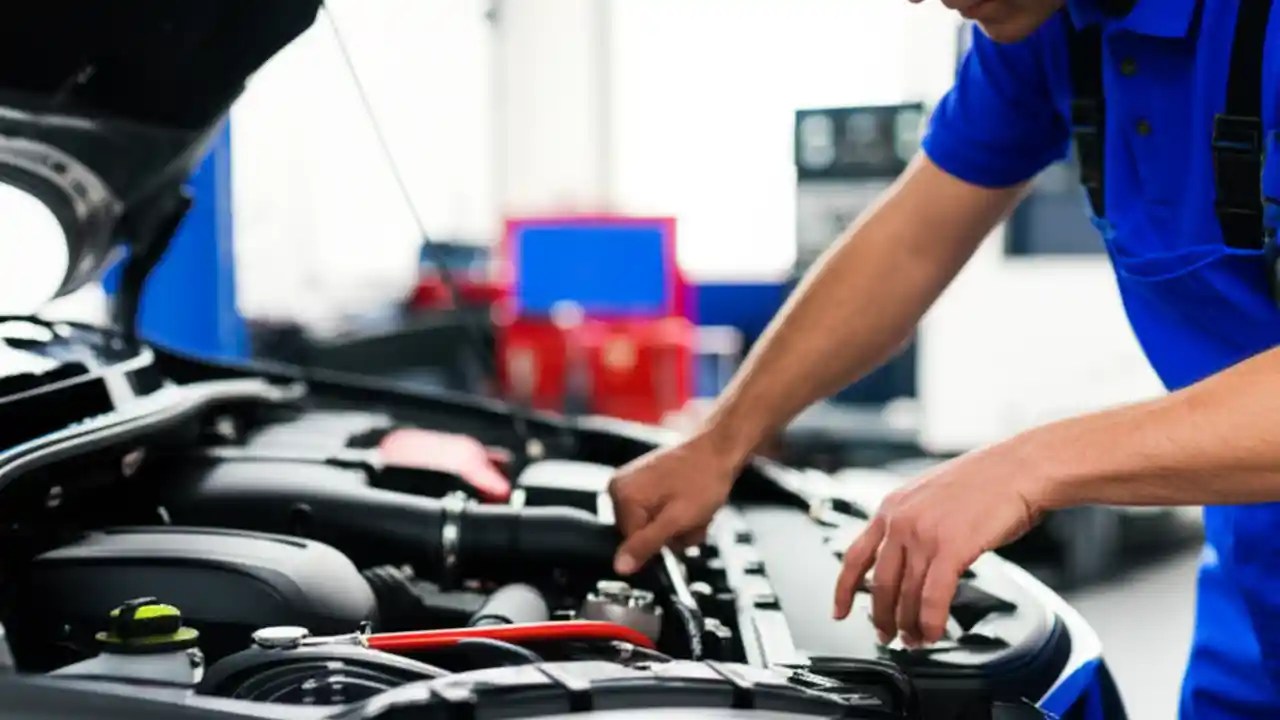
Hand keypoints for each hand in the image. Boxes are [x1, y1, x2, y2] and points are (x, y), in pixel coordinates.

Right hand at [608, 434, 738, 575]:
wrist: (720, 451)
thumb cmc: (704, 479)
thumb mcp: (677, 519)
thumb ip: (646, 544)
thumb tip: (620, 567)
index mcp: (622, 494)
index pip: (633, 544)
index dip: (661, 543)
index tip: (680, 529)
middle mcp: (620, 487)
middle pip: (641, 535)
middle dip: (670, 534)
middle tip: (690, 519)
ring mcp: (632, 484)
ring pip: (652, 527)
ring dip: (677, 527)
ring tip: (693, 510)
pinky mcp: (644, 484)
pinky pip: (656, 514)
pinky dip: (676, 516)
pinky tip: (689, 504)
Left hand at [832, 444, 1047, 646]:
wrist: (1020, 467)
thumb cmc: (986, 481)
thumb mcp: (930, 496)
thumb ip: (911, 525)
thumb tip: (906, 561)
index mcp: (891, 507)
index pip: (855, 555)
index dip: (843, 589)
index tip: (839, 610)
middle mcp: (901, 521)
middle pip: (880, 584)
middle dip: (881, 618)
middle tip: (887, 636)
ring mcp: (923, 534)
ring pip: (905, 595)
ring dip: (909, 625)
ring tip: (915, 640)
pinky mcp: (951, 547)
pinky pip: (933, 597)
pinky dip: (932, 622)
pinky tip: (935, 633)